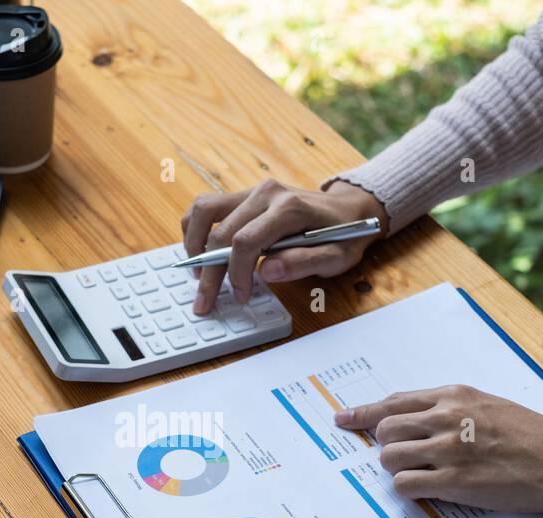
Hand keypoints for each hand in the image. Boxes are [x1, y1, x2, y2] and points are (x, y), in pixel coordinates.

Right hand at [180, 178, 386, 313]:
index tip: (241, 296)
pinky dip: (195, 228)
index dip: (237, 274)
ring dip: (194, 245)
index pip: (245, 241)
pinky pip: (207, 206)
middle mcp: (266, 193)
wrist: (348, 209)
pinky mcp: (244, 195)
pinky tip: (199, 251)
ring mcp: (252, 191)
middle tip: (205, 301)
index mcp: (289, 208)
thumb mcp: (337, 257)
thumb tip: (267, 271)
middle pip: (221, 232)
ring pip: (203, 211)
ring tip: (198, 273)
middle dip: (210, 272)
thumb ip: (304, 263)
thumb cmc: (343, 236)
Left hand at [335, 385, 542, 512]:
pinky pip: (404, 485)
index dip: (364, 413)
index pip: (394, 402)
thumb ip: (448, 407)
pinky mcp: (454, 481)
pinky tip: (426, 489)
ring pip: (389, 458)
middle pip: (385, 430)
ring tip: (422, 473)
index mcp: (454, 396)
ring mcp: (448, 450)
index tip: (343, 418)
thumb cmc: (529, 435)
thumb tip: (410, 417)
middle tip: (405, 456)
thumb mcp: (487, 404)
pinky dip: (408, 489)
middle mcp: (447, 418)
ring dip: (397, 469)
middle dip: (387, 445)